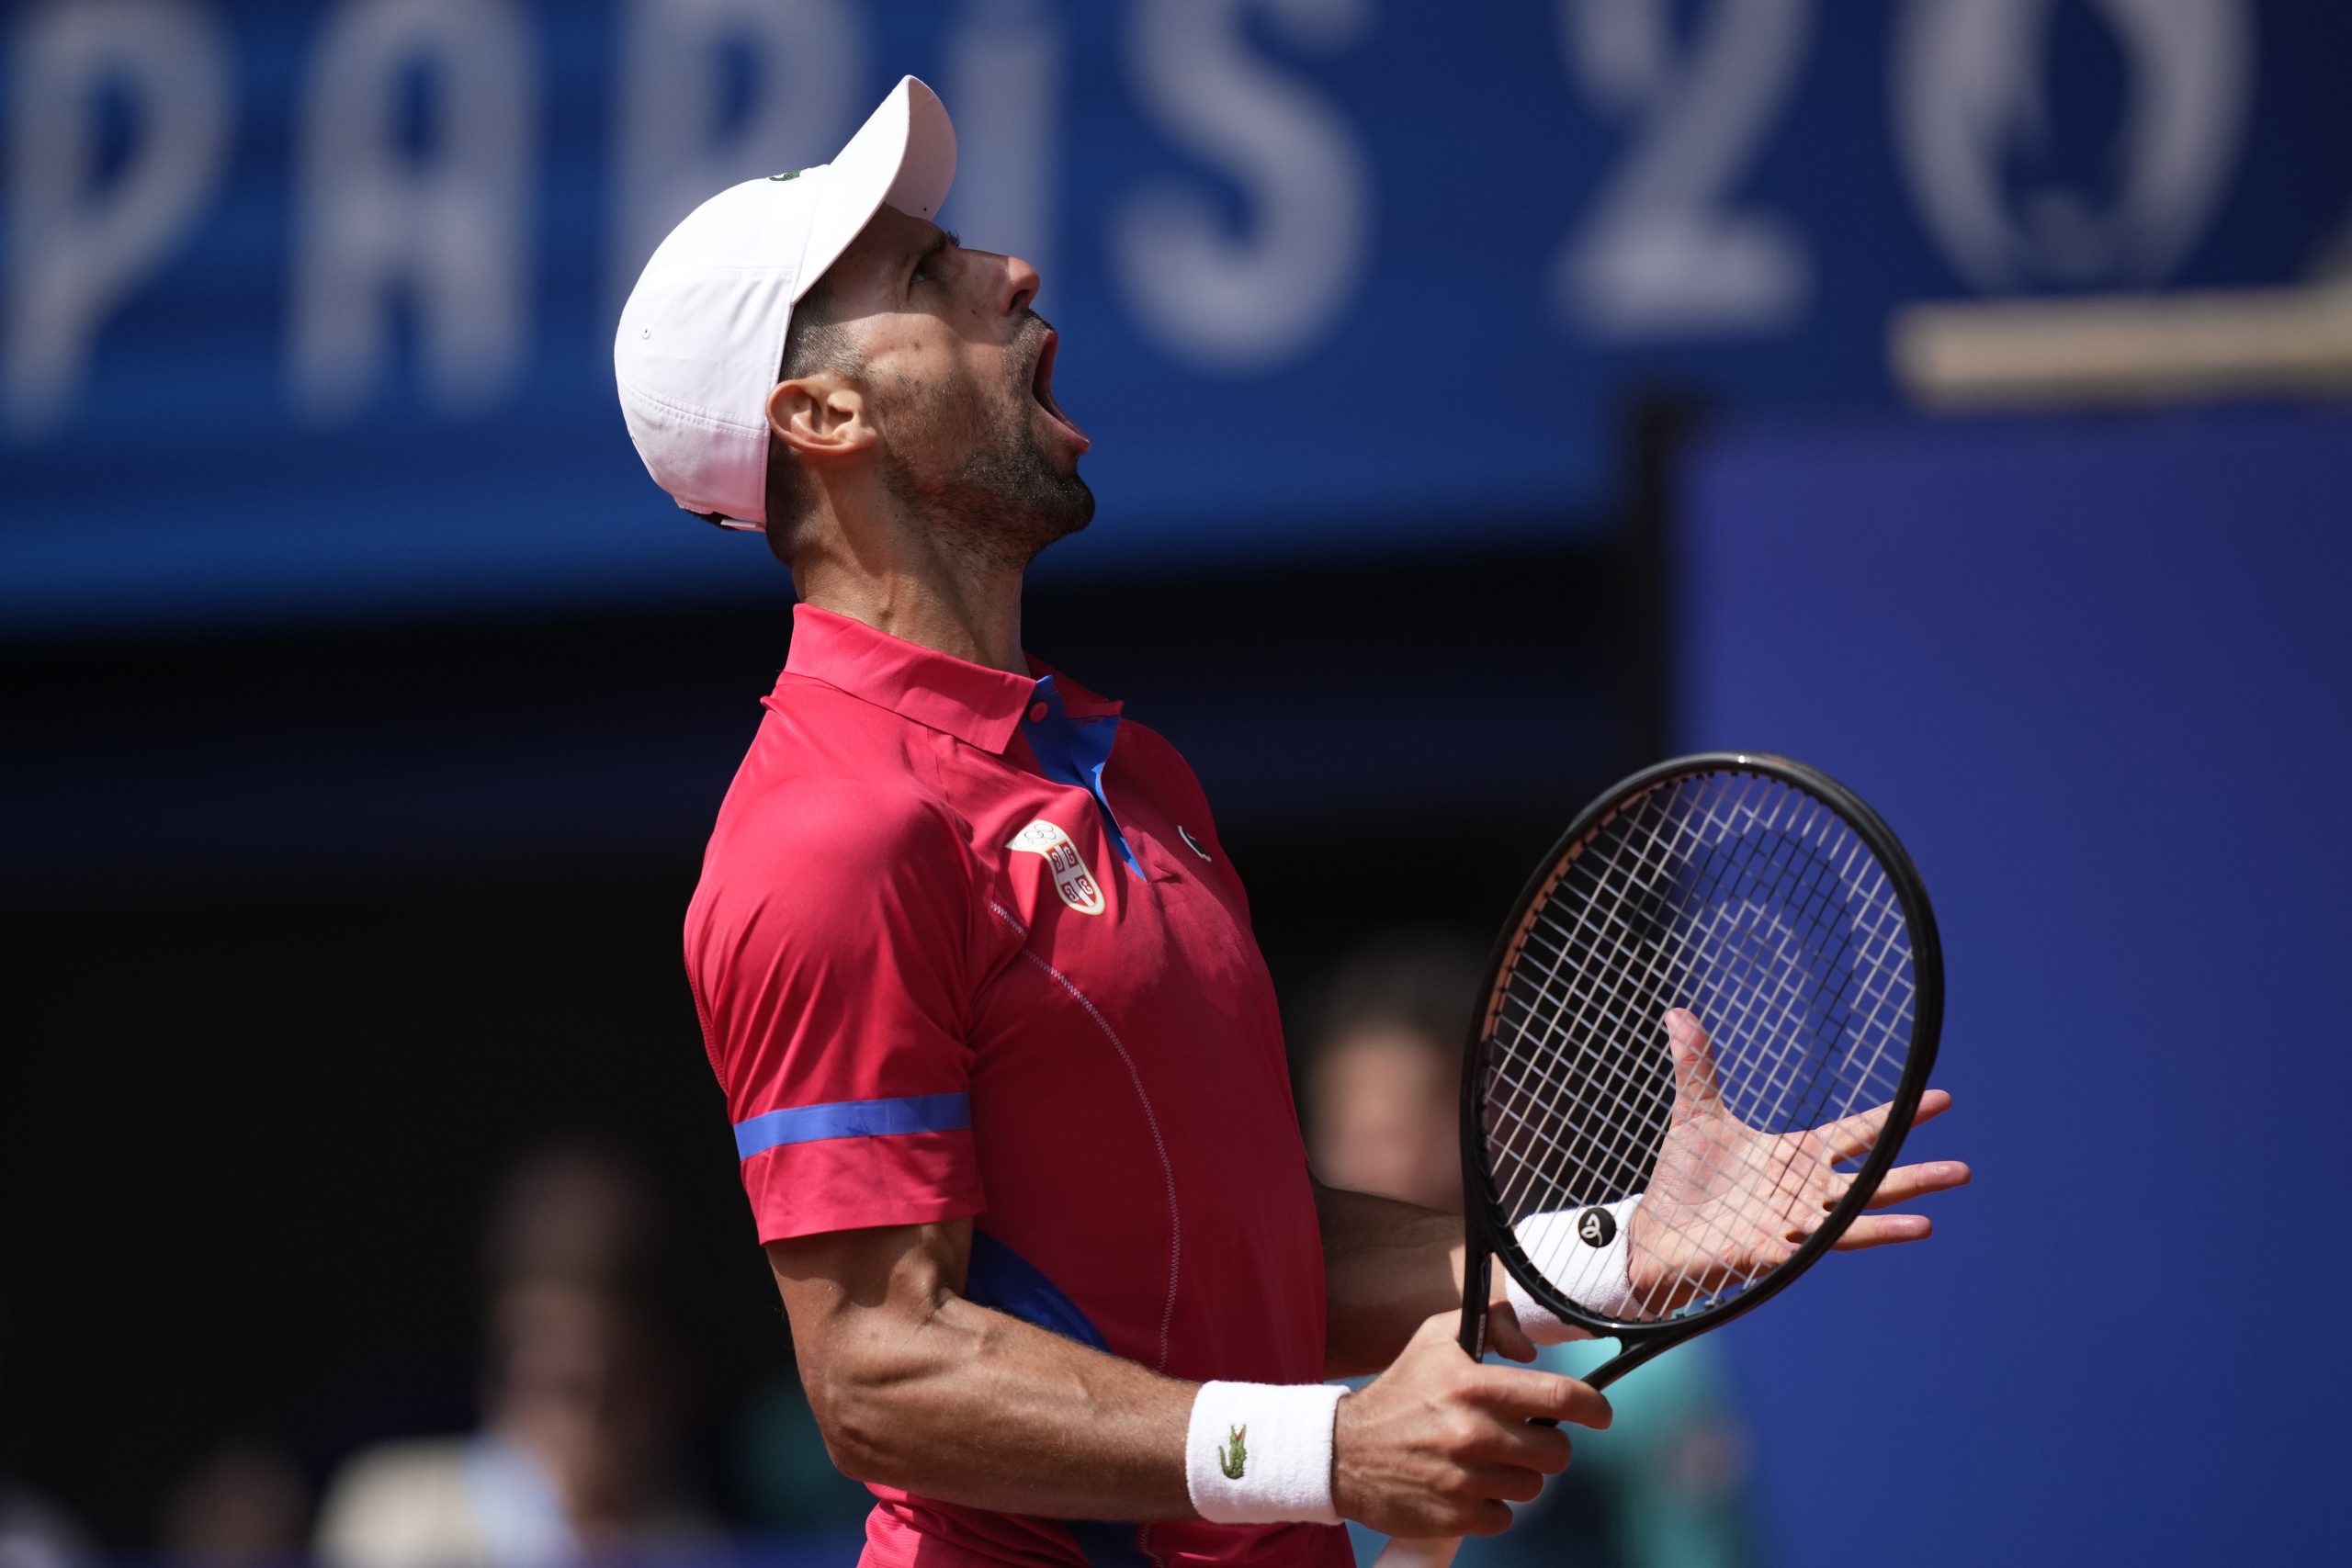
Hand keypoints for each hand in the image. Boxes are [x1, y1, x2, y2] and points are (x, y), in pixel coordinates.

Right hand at [1332, 1307, 1609, 1538]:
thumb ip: (1493, 1324)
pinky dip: (1491, 1505)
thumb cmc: (1399, 1392)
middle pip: (1555, 1452)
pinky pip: (1504, 1517)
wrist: (1344, 1452)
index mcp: (1472, 1386)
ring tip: (1484, 1460)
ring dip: (1517, 1475)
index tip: (1599, 1413)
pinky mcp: (1455, 1518)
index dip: (1593, 1407)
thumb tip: (1533, 1352)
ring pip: (1532, 1487)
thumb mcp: (1437, 1337)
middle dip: (1546, 1444)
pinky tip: (1466, 1486)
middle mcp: (1472, 1434)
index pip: (1560, 1397)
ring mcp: (1465, 1481)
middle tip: (1521, 1437)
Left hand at [1625, 1009, 1969, 1313]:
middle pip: (1872, 1175)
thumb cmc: (1685, 1181)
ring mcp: (1797, 1220)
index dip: (1896, 1116)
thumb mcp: (1697, 1116)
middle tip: (1966, 1169)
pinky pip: (1830, 1240)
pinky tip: (1912, 1229)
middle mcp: (1806, 1189)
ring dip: (1903, 1204)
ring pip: (1860, 1209)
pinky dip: (1873, 1232)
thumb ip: (1698, 1067)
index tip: (1940, 1097)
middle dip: (1917, 1171)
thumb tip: (1677, 1013)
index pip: (1857, 1132)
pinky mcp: (1779, 1248)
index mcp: (1796, 1157)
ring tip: (1945, 1199)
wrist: (1658, 1233)